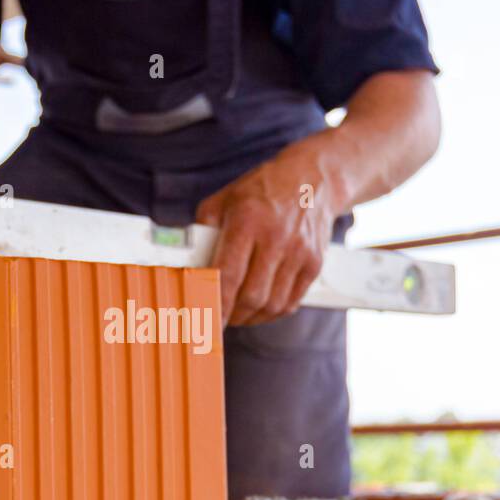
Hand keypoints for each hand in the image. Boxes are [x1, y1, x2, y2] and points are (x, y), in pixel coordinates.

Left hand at [195, 141, 341, 325]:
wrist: (312, 178)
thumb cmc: (262, 191)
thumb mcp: (224, 200)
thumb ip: (203, 232)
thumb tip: (185, 265)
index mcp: (248, 220)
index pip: (228, 275)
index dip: (215, 305)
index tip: (204, 320)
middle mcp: (276, 237)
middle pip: (252, 297)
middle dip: (232, 315)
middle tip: (219, 316)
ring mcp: (299, 252)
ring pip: (272, 305)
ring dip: (251, 317)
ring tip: (238, 313)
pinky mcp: (314, 263)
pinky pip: (291, 303)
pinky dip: (272, 312)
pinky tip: (260, 308)